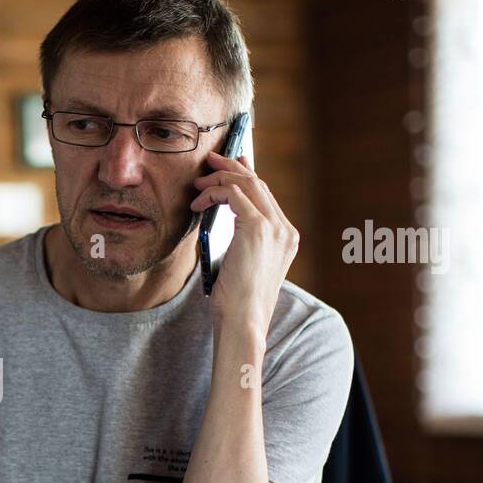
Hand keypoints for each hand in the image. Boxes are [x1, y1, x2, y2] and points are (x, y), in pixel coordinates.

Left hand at [190, 152, 298, 334]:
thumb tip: (223, 214)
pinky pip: (233, 194)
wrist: (243, 320)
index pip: (266, 196)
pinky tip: (199, 203)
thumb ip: (239, 239)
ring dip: (218, 179)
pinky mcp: (257, 228)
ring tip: (197, 185)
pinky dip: (213, 192)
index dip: (246, 176)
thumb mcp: (241, 264)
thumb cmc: (237, 300)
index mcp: (286, 238)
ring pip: (247, 183)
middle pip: (259, 184)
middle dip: (232, 168)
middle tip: (210, 162)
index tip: (229, 166)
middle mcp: (285, 230)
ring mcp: (275, 228)